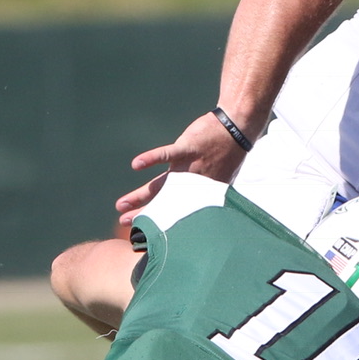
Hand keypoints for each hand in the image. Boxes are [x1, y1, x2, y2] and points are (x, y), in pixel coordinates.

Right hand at [116, 112, 246, 220]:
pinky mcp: (187, 148)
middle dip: (144, 213)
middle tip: (124, 222)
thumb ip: (205, 192)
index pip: (178, 211)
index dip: (162, 221)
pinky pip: (167, 154)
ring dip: (141, 194)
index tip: (145, 231)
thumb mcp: (219, 178)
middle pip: (165, 201)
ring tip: (121, 205)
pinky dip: (151, 158)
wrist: (236, 129)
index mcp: (200, 192)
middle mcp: (194, 183)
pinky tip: (136, 164)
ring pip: (162, 183)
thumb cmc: (226, 153)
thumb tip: (197, 206)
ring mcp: (190, 166)